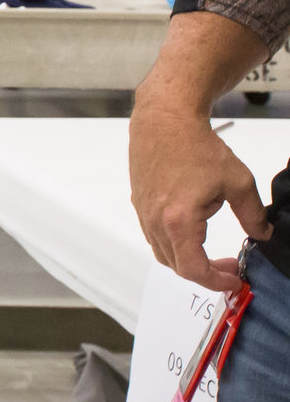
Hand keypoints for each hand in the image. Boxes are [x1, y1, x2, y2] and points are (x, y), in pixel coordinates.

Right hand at [132, 101, 270, 291]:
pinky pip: (153, 234)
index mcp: (178, 220)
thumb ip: (253, 215)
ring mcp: (143, 212)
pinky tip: (192, 227)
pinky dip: (174, 243)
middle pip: (176, 265)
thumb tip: (262, 234)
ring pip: (163, 251)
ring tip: (210, 248)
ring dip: (187, 258)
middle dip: (205, 273)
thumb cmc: (196, 146)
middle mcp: (154, 221)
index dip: (216, 281)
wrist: (164, 119)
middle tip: (229, 266)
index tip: (234, 279)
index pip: (194, 269)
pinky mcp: (139, 202)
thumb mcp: (238, 181)